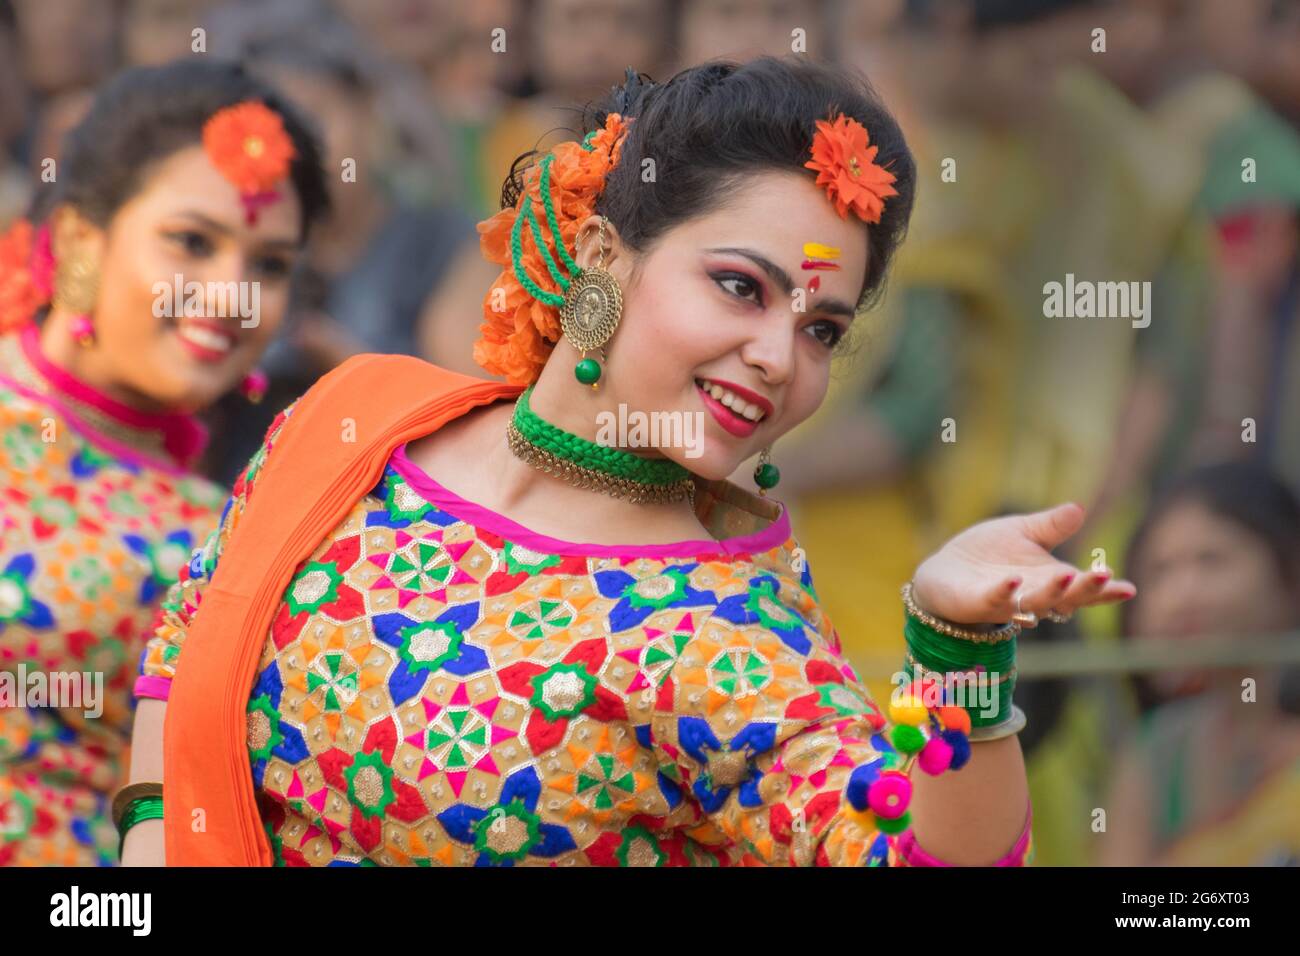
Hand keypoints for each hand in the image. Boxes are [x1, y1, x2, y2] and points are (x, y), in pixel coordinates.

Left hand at [910, 502, 1134, 626]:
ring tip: (1065, 577)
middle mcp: (1033, 596)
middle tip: (1104, 577)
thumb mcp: (1022, 533)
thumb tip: (1079, 508)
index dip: (1103, 589)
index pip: (1081, 587)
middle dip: (1084, 589)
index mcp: (1049, 580)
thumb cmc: (987, 555)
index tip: (1127, 588)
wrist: (944, 571)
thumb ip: (1050, 526)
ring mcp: (1007, 603)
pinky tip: (1013, 580)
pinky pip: (994, 600)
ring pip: (1034, 603)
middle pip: (1065, 598)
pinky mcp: (978, 603)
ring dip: (1051, 592)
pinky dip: (1004, 592)